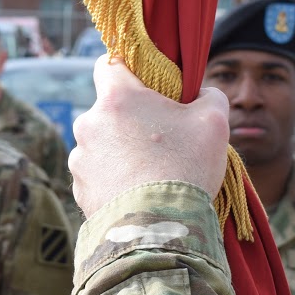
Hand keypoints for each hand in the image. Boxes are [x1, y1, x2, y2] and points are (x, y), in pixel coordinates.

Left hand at [69, 55, 230, 218]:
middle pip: (109, 110)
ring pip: (102, 145)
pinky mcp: (80, 190)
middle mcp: (89, 124)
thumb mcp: (214, 122)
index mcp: (117, 98)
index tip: (144, 82)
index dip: (127, 69)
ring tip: (150, 173)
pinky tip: (138, 193)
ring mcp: (80, 159)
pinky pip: (97, 176)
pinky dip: (113, 180)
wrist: (159, 231)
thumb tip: (203, 93)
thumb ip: (210, 96)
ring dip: (120, 152)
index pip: (108, 63)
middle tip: (160, 138)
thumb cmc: (186, 168)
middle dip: (131, 119)